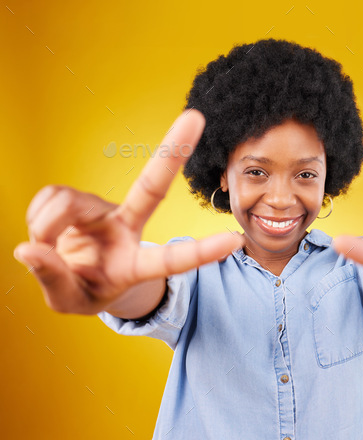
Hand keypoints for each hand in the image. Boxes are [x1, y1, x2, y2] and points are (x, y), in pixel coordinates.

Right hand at [14, 110, 243, 314]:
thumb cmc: (82, 290)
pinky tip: (46, 232)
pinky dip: (37, 218)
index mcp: (135, 263)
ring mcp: (103, 210)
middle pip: (151, 187)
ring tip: (47, 249)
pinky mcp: (79, 198)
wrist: (70, 276)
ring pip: (66, 202)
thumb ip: (53, 279)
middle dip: (173, 151)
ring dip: (45, 227)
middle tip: (196, 117)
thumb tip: (29, 248)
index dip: (201, 251)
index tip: (234, 241)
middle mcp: (126, 228)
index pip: (170, 259)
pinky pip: (49, 197)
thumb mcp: (68, 300)